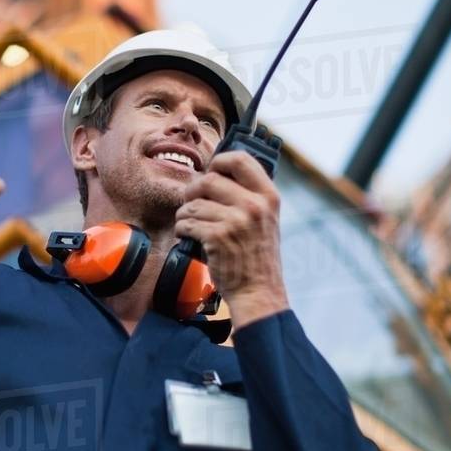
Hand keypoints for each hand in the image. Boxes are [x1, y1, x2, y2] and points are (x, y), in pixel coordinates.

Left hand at [173, 150, 288, 327]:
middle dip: (192, 191)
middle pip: (209, 180)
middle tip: (191, 203)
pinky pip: (187, 223)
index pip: (240, 159)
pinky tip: (188, 236)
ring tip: (190, 224)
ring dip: (184, 214)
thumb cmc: (257, 257)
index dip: (219, 161)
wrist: (258, 292)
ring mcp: (236, 221)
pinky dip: (182, 229)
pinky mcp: (217, 237)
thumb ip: (249, 196)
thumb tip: (216, 173)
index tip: (211, 173)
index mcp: (268, 196)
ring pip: (193, 204)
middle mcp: (254, 205)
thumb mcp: (265, 220)